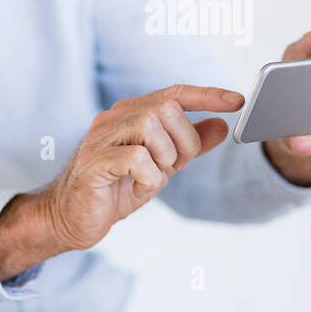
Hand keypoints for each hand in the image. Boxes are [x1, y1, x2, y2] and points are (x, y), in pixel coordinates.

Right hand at [0, 84, 244, 278]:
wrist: (72, 218)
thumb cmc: (117, 189)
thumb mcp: (163, 166)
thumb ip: (189, 145)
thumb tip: (221, 125)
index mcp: (132, 113)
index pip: (175, 93)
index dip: (208, 95)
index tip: (238, 101)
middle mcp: (114, 118)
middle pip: (167, 109)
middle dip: (184, 141)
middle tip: (175, 166)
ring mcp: (101, 138)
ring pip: (151, 128)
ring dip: (165, 159)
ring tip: (153, 177)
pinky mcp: (94, 163)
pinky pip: (136, 159)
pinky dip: (148, 177)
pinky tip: (138, 187)